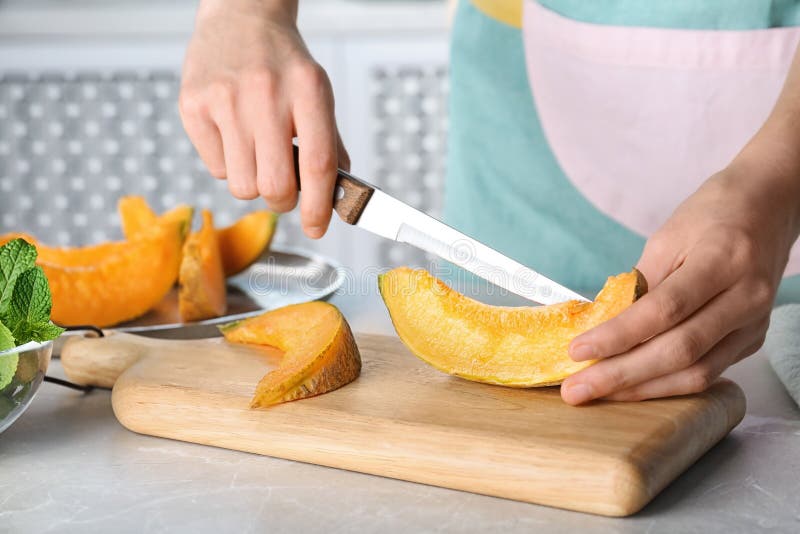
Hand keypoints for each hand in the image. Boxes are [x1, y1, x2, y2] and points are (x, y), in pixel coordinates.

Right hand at [179, 0, 348, 237]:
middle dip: (283, 199)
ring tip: (256, 151)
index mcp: (308, 89)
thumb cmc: (282, 64)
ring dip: (253, 182)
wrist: (239, 18)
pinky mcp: (192, 106)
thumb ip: (329, 145)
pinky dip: (228, 164)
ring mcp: (224, 99)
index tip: (318, 227)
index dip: (319, 206)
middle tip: (284, 187)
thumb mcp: (317, 93)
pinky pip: (216, 169)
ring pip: (242, 185)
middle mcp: (265, 93)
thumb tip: (333, 199)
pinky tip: (232, 134)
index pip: (318, 165)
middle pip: (275, 185)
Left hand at [561, 155, 799, 403]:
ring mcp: (753, 324)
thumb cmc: (711, 215)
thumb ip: (638, 285)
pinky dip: (664, 383)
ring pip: (695, 373)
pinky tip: (631, 385)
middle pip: (679, 351)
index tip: (577, 350)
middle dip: (621, 375)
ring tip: (595, 391)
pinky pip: (706, 372)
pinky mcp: (752, 340)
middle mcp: (745, 297)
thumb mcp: (667, 237)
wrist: (768, 207)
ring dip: (640, 389)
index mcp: (722, 261)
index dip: (617, 336)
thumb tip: (601, 327)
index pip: (664, 310)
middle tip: (576, 389)